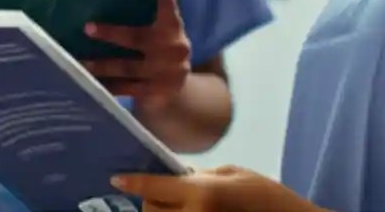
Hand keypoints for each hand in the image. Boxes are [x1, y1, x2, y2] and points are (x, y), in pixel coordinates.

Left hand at [82, 0, 190, 106]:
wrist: (180, 88)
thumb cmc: (163, 50)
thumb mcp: (165, 33)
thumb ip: (153, 18)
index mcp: (174, 30)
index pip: (169, 10)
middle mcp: (172, 51)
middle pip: (137, 39)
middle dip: (111, 34)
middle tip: (87, 28)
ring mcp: (164, 73)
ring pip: (127, 67)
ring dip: (101, 66)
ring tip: (79, 62)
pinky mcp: (155, 92)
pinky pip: (126, 89)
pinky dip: (108, 86)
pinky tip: (89, 84)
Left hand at [111, 166, 326, 211]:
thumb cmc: (266, 196)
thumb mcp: (233, 175)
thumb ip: (200, 177)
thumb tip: (176, 178)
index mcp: (202, 194)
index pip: (155, 188)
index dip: (134, 183)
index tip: (118, 179)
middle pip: (152, 211)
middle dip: (151, 201)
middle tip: (159, 193)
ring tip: (172, 205)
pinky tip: (183, 210)